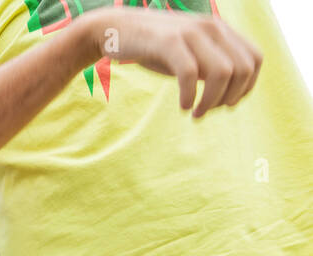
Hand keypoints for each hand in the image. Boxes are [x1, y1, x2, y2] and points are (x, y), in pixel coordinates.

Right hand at [88, 7, 261, 117]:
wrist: (116, 28)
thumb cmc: (152, 46)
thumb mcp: (188, 53)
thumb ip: (209, 64)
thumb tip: (226, 90)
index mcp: (220, 30)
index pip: (254, 59)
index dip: (246, 87)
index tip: (225, 104)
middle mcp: (211, 28)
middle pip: (243, 68)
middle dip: (229, 97)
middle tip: (208, 111)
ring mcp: (191, 33)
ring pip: (222, 72)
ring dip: (211, 101)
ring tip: (196, 113)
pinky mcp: (169, 42)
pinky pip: (189, 74)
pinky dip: (189, 96)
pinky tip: (182, 106)